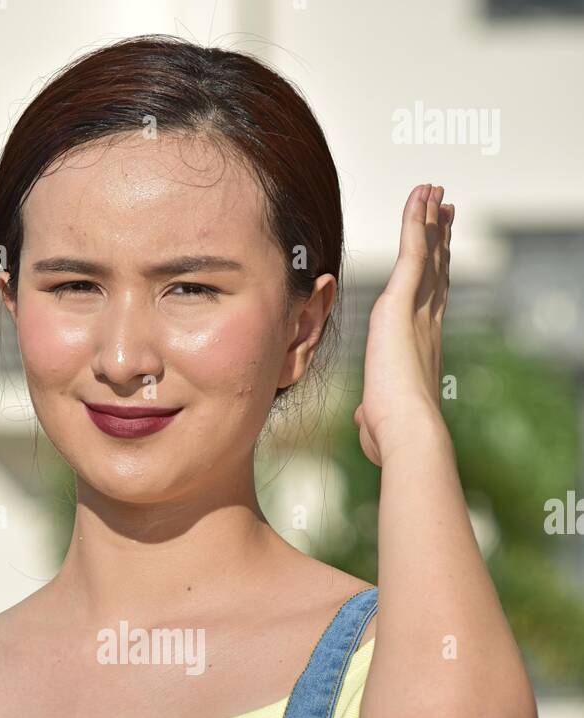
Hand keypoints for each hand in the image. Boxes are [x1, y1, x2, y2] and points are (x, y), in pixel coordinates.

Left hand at [353, 183, 453, 465]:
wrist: (407, 432)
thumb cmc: (393, 436)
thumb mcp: (376, 421)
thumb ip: (371, 413)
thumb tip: (363, 418)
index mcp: (421, 347)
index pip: (429, 300)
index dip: (435, 274)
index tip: (439, 253)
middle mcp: (427, 322)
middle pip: (436, 270)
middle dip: (439, 238)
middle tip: (444, 209)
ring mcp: (416, 310)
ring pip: (426, 253)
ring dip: (428, 219)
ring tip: (432, 191)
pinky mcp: (400, 302)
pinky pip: (410, 251)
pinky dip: (414, 221)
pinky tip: (419, 195)